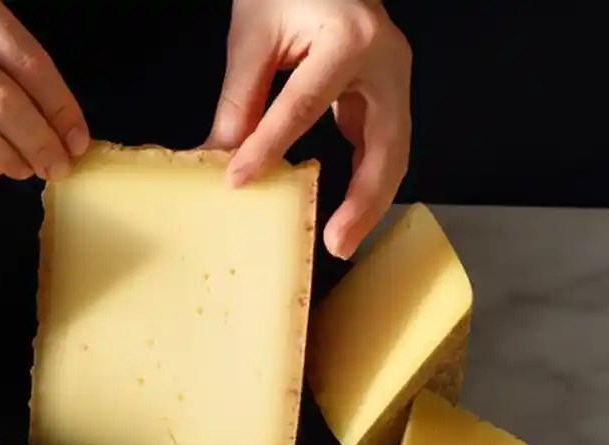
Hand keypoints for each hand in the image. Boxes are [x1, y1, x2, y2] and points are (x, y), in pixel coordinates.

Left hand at [205, 0, 411, 258]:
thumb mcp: (254, 36)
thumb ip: (238, 100)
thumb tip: (214, 157)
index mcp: (349, 38)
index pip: (304, 105)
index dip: (269, 146)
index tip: (237, 180)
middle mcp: (385, 59)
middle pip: (387, 144)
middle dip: (364, 201)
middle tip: (336, 244)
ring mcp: (394, 76)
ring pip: (394, 150)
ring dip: (371, 199)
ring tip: (342, 239)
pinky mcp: (386, 90)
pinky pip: (382, 142)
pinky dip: (366, 178)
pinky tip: (346, 210)